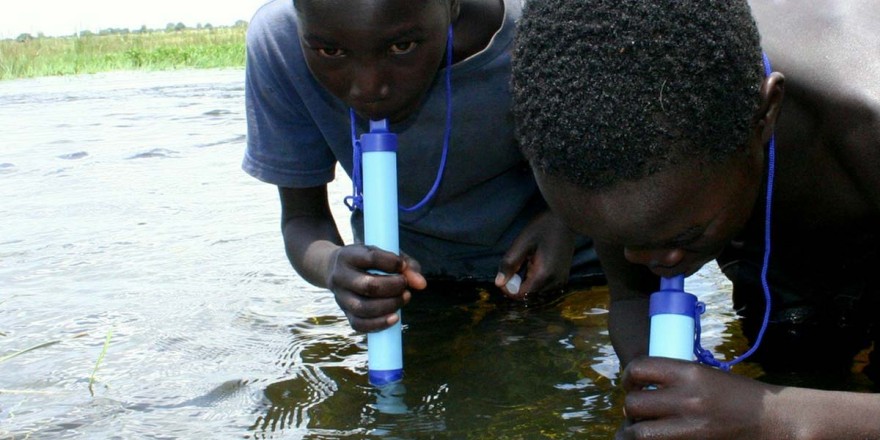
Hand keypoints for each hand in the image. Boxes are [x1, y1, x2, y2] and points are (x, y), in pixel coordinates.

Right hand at [326, 245, 425, 332]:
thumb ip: (406, 265)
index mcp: (348, 256)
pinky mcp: (345, 313)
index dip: (391, 262)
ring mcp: (341, 298)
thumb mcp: (384, 255)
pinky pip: (359, 324)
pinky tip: (395, 317)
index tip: (403, 265)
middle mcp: (340, 277)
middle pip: (368, 286)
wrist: (336, 270)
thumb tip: (421, 284)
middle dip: (393, 287)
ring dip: (390, 305)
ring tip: (405, 297)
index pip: (371, 258)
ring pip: (364, 308)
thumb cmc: (368, 261)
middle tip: (404, 284)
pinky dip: (379, 324)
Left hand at [495, 209, 575, 298]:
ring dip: (527, 283)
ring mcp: (561, 280)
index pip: (521, 295)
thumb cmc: (543, 227)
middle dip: (517, 285)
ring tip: (526, 263)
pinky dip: (536, 281)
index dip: (508, 289)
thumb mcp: (522, 242)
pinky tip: (534, 265)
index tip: (503, 277)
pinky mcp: (563, 277)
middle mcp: (554, 282)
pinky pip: (545, 287)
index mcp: (543, 274)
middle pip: (529, 295)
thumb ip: (510, 263)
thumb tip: (498, 283)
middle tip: (514, 267)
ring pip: (537, 292)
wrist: (567, 219)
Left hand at [616, 356, 780, 438]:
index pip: (640, 367)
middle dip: (629, 409)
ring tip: (635, 432)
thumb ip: (676, 380)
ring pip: (639, 433)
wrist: (775, 419)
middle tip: (634, 413)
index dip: (628, 377)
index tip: (631, 384)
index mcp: (690, 373)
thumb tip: (644, 387)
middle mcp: (687, 398)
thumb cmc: (740, 397)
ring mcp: (690, 427)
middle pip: (634, 404)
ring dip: (632, 433)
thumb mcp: (707, 376)